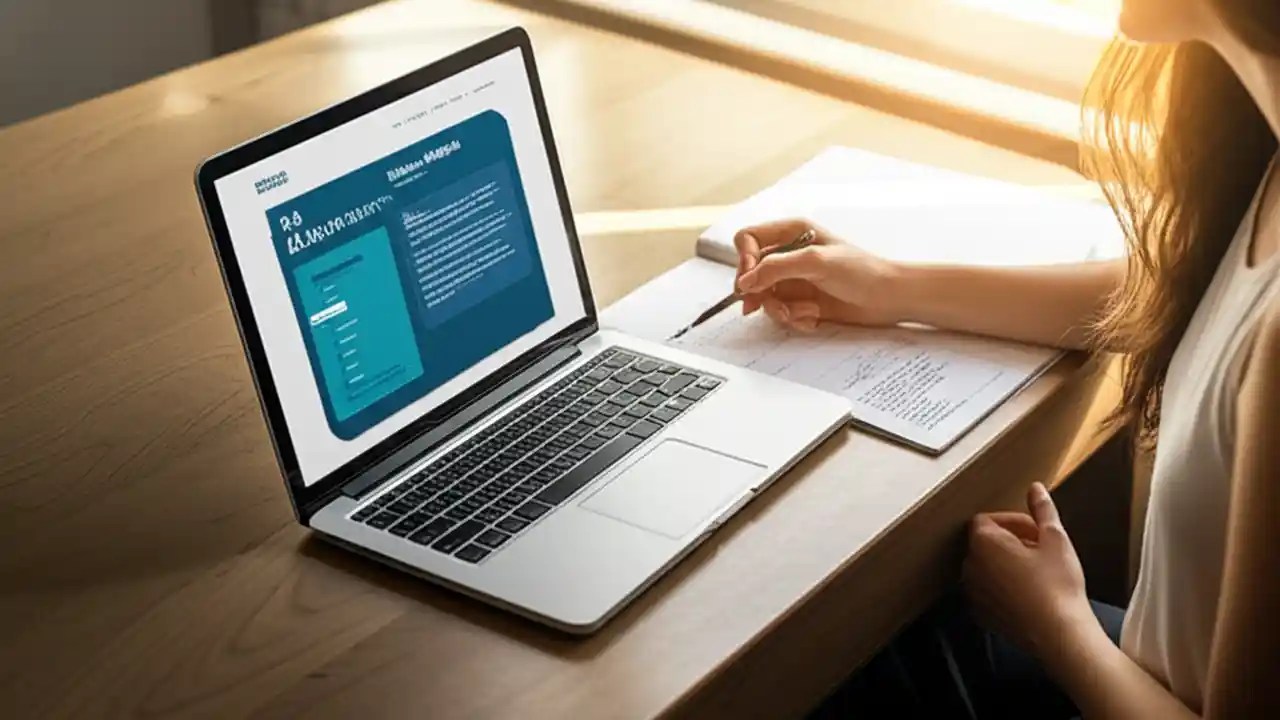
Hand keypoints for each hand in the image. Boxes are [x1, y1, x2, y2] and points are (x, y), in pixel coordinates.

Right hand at [734, 218, 902, 330]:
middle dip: (762, 294)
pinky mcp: (800, 301)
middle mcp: (788, 254)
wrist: (889, 298)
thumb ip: (776, 268)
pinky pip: (779, 313)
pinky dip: (794, 319)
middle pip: (751, 274)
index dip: (744, 260)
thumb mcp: (816, 262)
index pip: (747, 239)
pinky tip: (814, 316)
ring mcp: (793, 279)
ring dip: (781, 310)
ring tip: (805, 312)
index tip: (752, 281)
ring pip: (763, 297)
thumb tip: (745, 281)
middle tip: (776, 306)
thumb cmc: (862, 271)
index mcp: (791, 232)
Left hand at [962, 483, 1101, 668]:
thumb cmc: (1058, 585)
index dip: (1013, 521)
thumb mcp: (1055, 539)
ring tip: (1037, 570)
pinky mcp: (981, 614)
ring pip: (986, 566)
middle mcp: (970, 566)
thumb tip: (1036, 488)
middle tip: (1040, 547)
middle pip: (984, 542)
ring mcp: (973, 592)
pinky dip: (1003, 586)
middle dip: (1010, 540)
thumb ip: (1042, 509)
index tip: (1036, 530)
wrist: (1059, 634)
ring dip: (1006, 563)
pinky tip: (1029, 592)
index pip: (986, 519)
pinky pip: (988, 590)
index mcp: (983, 543)